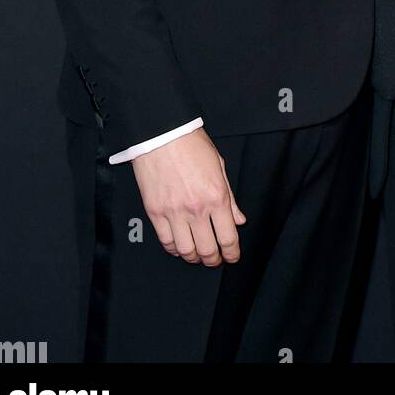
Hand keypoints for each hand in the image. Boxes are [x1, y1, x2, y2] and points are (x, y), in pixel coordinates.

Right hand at [131, 127, 245, 264]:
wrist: (163, 134)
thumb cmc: (192, 145)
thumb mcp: (220, 167)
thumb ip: (230, 198)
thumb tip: (239, 220)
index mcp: (217, 196)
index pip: (228, 237)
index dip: (232, 253)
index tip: (232, 257)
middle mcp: (196, 208)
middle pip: (207, 250)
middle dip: (214, 260)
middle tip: (215, 259)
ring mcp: (174, 212)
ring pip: (186, 250)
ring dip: (194, 257)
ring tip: (198, 255)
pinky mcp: (155, 212)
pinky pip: (166, 241)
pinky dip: (174, 249)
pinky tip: (180, 246)